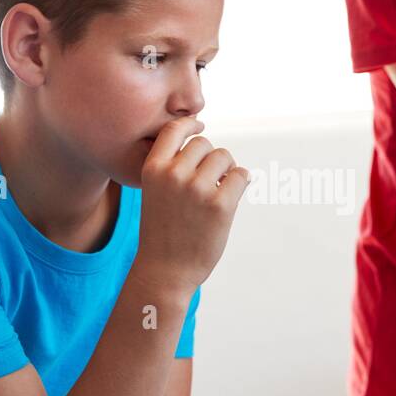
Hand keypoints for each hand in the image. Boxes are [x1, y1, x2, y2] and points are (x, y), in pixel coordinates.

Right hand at [135, 116, 250, 293]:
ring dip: (227, 170)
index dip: (190, 124)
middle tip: (211, 179)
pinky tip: (231, 197)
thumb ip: (172, 168)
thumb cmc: (162, 231)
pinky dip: (240, 182)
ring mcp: (197, 189)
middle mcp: (173, 174)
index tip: (200, 125)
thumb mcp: (155, 193)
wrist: (165, 271)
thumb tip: (206, 145)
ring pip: (224, 157)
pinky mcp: (220, 205)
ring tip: (219, 190)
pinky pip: (241, 176)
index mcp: (153, 170)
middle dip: (211, 158)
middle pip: (204, 143)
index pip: (174, 130)